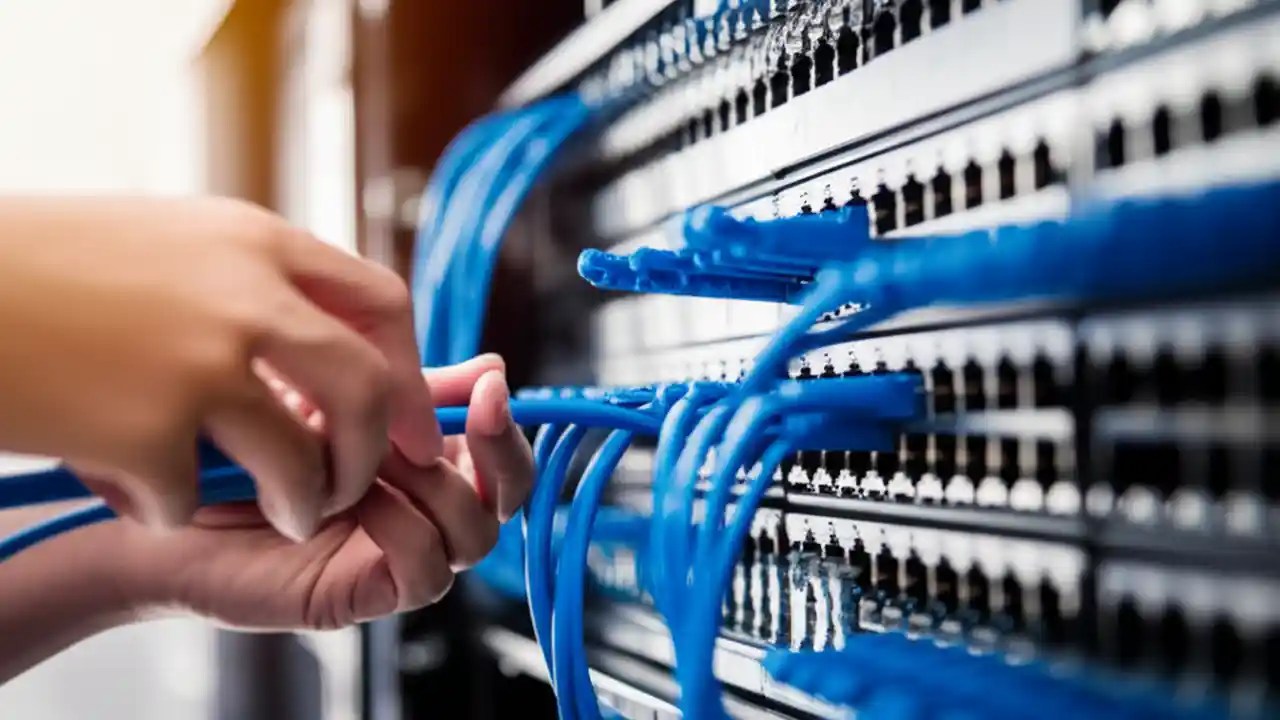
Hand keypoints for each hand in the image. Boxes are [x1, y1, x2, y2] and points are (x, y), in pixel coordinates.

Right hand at [0, 196, 440, 539]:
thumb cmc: (46, 265)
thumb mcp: (172, 244)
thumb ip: (254, 286)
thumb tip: (329, 353)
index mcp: (256, 242)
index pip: (383, 304)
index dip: (409, 373)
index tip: (410, 422)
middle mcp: (246, 297)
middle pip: (367, 390)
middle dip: (372, 453)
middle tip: (350, 487)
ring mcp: (199, 362)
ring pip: (302, 463)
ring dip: (299, 502)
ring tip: (278, 515)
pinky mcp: (144, 427)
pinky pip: (186, 499)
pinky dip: (166, 510)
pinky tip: (132, 492)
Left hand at [111, 356, 532, 629]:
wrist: (171, 494)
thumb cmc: (243, 439)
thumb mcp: (335, 394)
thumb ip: (409, 384)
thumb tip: (493, 364)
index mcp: (422, 460)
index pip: (501, 452)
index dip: (506, 423)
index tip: (488, 386)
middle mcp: (420, 508)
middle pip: (506, 496)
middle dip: (496, 453)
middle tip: (469, 416)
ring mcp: (398, 551)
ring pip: (475, 535)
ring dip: (437, 489)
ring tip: (377, 460)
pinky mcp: (369, 591)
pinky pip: (427, 570)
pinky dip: (403, 531)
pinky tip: (357, 503)